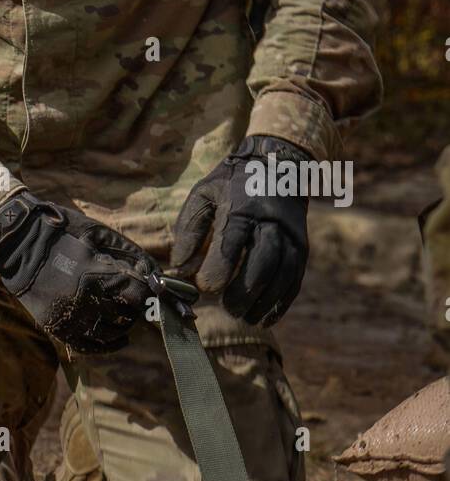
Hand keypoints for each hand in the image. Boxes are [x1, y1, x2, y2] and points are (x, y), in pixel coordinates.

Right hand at [0, 193, 155, 353]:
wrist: (17, 243)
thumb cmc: (59, 231)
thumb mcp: (95, 233)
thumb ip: (127, 252)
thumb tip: (153, 272)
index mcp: (97, 274)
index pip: (139, 294)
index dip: (149, 292)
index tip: (152, 289)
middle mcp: (86, 300)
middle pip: (128, 314)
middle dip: (136, 307)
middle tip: (136, 299)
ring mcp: (70, 317)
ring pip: (112, 333)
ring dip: (124, 325)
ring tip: (125, 313)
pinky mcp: (57, 327)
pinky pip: (89, 346)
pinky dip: (108, 345)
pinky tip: (119, 339)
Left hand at [170, 135, 311, 326]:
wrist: (279, 163)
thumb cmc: (233, 183)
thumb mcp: (204, 194)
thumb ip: (189, 230)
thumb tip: (179, 268)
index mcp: (242, 207)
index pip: (231, 243)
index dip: (217, 270)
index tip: (203, 287)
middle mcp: (270, 222)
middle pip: (262, 263)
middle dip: (244, 291)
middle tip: (227, 308)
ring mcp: (290, 235)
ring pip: (282, 275)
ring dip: (264, 301)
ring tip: (245, 317)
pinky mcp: (301, 247)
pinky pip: (295, 279)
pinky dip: (281, 302)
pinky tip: (265, 316)